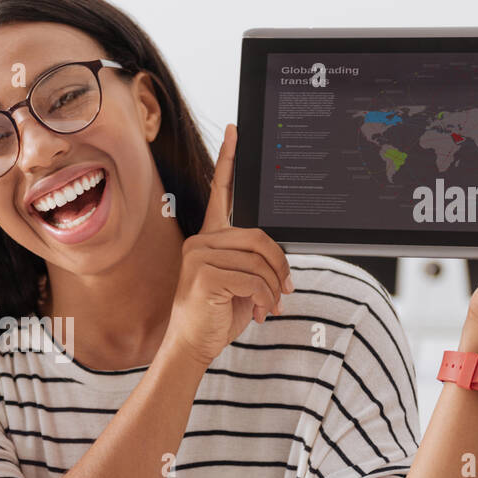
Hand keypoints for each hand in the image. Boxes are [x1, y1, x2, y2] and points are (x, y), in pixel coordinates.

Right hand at [162, 124, 293, 369]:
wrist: (191, 346)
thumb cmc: (216, 315)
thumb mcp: (241, 282)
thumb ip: (254, 261)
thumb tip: (280, 255)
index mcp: (208, 239)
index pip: (220, 192)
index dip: (228, 160)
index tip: (235, 131)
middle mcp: (200, 241)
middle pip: (259, 237)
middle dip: (279, 266)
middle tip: (285, 290)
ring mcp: (199, 256)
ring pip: (260, 260)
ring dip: (273, 288)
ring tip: (269, 306)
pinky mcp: (205, 274)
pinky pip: (254, 279)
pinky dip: (266, 299)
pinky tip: (260, 312)